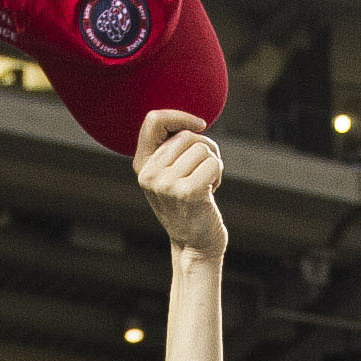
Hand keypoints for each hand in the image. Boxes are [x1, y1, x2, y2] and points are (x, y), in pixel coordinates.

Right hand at [134, 109, 225, 257]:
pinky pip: (213, 163)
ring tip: (206, 183)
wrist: (195, 244)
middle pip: (186, 135)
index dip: (180, 116)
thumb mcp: (170, 175)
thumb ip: (171, 148)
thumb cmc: (188, 204)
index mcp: (141, 165)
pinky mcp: (187, 192)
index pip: (154, 120)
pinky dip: (219, 173)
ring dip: (213, 162)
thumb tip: (193, 122)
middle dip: (205, 147)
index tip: (199, 125)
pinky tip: (211, 190)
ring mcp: (166, 184)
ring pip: (202, 148)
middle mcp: (149, 174)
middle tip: (204, 171)